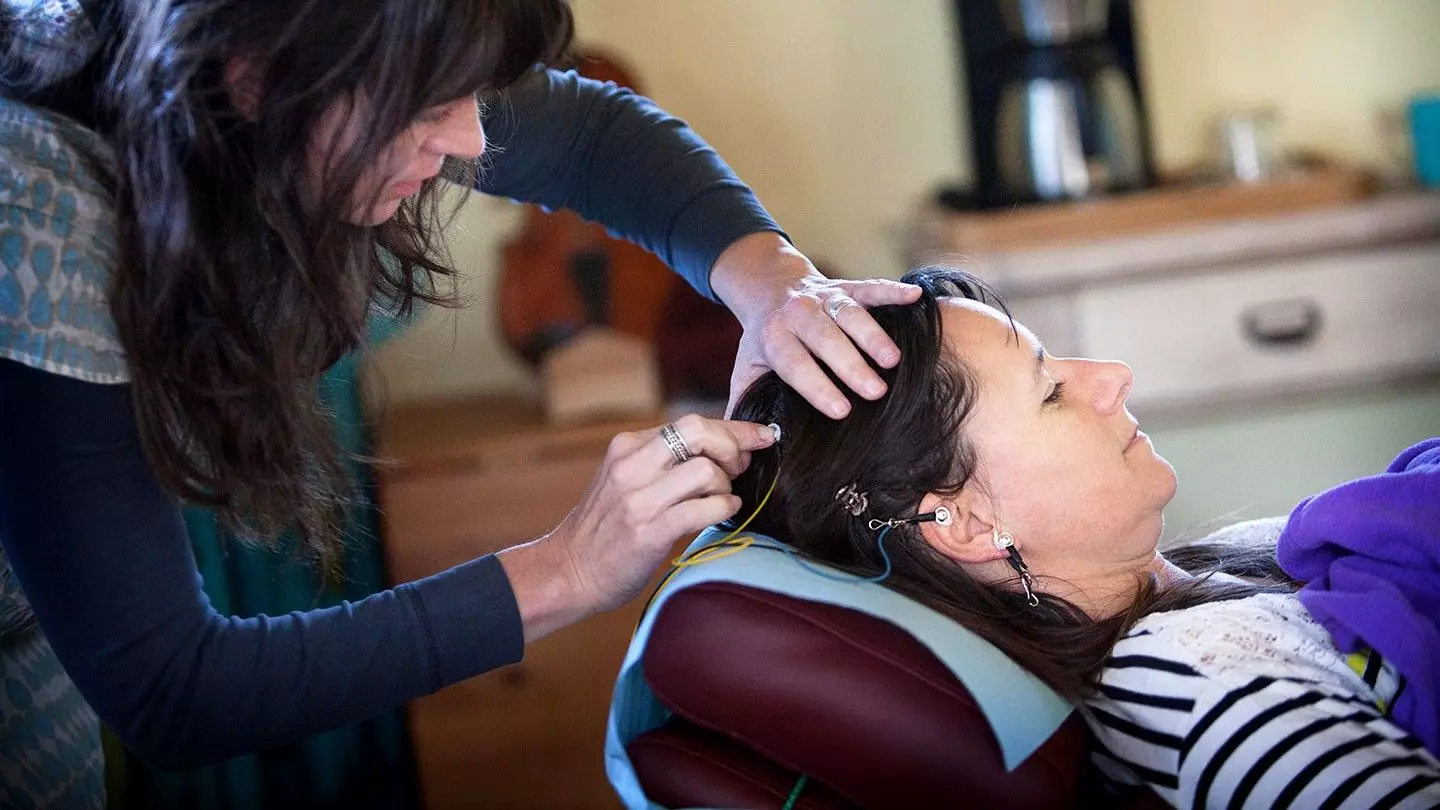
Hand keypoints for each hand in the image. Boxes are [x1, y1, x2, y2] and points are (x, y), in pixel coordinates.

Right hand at [498, 415, 776, 641]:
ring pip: (705, 471)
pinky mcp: (648, 531)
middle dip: (733, 447)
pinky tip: (723, 513)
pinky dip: (722, 508)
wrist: (569, 571)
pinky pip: (702, 509)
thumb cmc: (607, 528)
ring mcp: (638, 499)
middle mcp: (631, 466)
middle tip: (741, 468)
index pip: (691, 423)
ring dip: (725, 485)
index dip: (734, 429)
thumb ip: (664, 460)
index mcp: (627, 447)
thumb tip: (726, 447)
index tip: (761, 435)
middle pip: (699, 432)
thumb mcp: (626, 479)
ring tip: (721, 499)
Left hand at [710, 232, 921, 418]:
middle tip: (875, 391)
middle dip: (850, 365)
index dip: (817, 387)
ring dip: (872, 335)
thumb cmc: (764, 337)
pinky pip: (870, 286)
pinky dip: (892, 290)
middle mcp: (798, 315)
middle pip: (826, 339)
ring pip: (850, 314)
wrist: (768, 285)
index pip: (795, 364)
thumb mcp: (746, 367)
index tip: (840, 411)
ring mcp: (824, 298)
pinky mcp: (845, 286)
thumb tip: (745, 445)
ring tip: (893, 361)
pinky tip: (915, 297)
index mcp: (774, 338)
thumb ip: (745, 402)